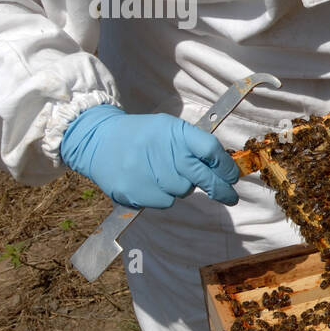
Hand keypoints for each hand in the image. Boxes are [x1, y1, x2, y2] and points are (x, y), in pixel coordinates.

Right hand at [60, 104, 239, 208]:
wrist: (97, 140)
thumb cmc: (143, 136)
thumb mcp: (169, 128)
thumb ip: (195, 145)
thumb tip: (224, 169)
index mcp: (174, 131)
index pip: (210, 150)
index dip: (225, 167)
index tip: (232, 177)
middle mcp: (162, 151)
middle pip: (203, 177)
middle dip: (220, 189)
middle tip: (230, 197)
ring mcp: (147, 173)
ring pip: (183, 192)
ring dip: (180, 187)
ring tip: (161, 173)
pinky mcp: (134, 191)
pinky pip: (164, 202)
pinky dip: (161, 196)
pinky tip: (148, 181)